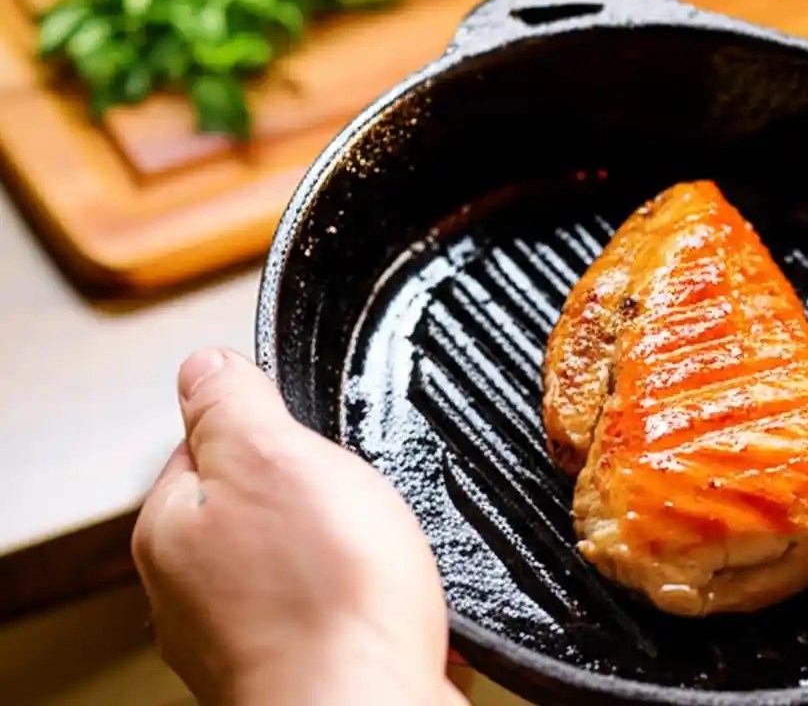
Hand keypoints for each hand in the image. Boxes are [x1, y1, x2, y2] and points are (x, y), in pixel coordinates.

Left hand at [132, 348, 465, 705]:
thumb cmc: (323, 598)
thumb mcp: (272, 455)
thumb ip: (232, 403)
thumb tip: (203, 366)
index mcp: (174, 531)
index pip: (210, 447)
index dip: (271, 431)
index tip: (311, 442)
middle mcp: (199, 594)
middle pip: (269, 506)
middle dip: (326, 496)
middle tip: (358, 502)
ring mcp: (254, 639)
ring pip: (316, 563)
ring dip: (360, 554)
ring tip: (385, 559)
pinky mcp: (311, 671)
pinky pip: (352, 616)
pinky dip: (382, 605)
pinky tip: (403, 604)